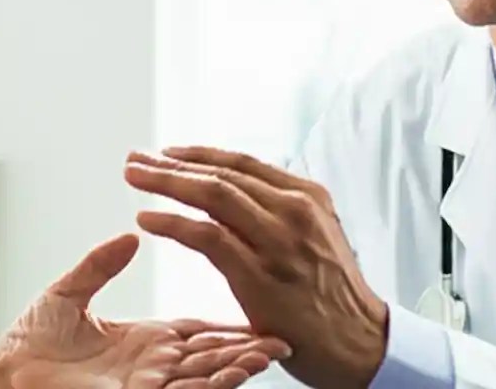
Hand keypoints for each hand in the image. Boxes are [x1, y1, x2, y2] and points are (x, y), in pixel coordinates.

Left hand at [0, 233, 291, 388]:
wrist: (0, 375)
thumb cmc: (28, 341)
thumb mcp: (69, 293)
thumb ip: (99, 266)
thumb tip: (128, 237)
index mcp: (146, 342)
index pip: (200, 332)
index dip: (232, 326)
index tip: (265, 312)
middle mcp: (153, 368)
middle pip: (213, 357)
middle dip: (249, 349)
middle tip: (285, 335)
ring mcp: (147, 388)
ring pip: (205, 379)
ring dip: (239, 368)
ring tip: (272, 352)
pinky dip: (212, 385)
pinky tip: (235, 375)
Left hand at [124, 148, 388, 388]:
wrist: (360, 342)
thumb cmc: (335, 294)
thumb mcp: (320, 234)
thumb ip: (285, 210)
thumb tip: (244, 190)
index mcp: (308, 196)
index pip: (242, 163)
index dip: (200, 154)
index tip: (168, 153)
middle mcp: (294, 210)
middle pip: (222, 173)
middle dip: (172, 163)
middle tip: (137, 158)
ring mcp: (278, 242)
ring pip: (212, 195)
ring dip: (166, 183)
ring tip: (134, 177)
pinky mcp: (260, 275)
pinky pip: (207, 237)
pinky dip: (173, 223)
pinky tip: (148, 218)